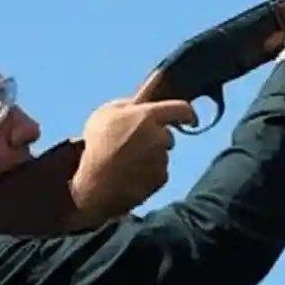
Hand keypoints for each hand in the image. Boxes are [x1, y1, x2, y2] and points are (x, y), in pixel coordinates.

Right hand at [69, 97, 196, 220]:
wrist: (95, 186)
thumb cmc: (98, 145)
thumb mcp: (106, 113)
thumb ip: (129, 104)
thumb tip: (143, 99)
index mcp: (148, 116)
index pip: (181, 108)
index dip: (187, 113)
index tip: (189, 118)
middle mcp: (160, 137)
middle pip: (167, 135)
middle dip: (156, 138)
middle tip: (134, 144)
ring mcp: (162, 159)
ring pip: (162, 155)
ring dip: (150, 156)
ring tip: (125, 162)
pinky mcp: (161, 178)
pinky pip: (158, 172)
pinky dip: (147, 174)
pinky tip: (129, 175)